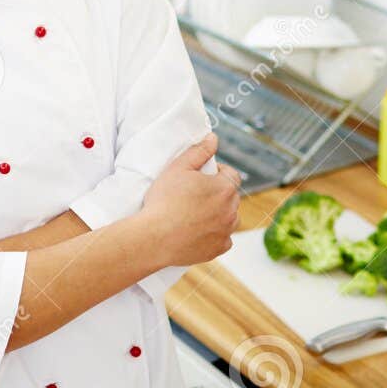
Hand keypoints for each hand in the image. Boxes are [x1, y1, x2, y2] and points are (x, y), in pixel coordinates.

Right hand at [139, 131, 240, 266]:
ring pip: (230, 219)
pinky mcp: (218, 249)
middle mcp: (231, 210)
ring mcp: (226, 231)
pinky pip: (223, 240)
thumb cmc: (164, 201)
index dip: (219, 173)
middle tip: (196, 195)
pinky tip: (199, 232)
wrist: (154, 237)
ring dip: (220, 215)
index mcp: (224, 188)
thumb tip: (213, 139)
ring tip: (198, 214)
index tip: (204, 177)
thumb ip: (199, 151)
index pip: (232, 175)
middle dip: (218, 194)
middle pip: (231, 197)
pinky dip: (216, 235)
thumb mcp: (178, 168)